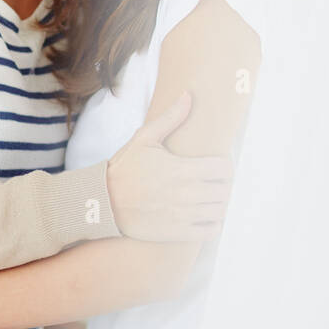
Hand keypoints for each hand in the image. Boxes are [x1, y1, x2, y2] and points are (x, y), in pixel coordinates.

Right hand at [105, 92, 234, 241]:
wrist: (102, 203)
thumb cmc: (124, 168)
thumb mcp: (144, 138)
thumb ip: (171, 118)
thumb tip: (188, 95)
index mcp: (181, 168)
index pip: (224, 169)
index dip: (225, 165)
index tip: (217, 166)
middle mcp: (185, 193)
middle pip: (225, 190)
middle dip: (223, 185)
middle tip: (214, 182)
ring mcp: (182, 215)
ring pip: (220, 211)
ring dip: (219, 204)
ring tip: (209, 199)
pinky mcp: (177, 233)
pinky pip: (210, 231)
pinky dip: (213, 224)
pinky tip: (204, 216)